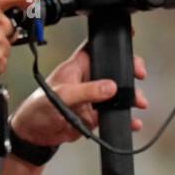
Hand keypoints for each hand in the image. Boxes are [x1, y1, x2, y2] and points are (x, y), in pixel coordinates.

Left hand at [10, 43, 149, 147]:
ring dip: (131, 97)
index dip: (110, 41)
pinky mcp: (95, 115)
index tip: (128, 38)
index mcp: (77, 67)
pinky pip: (114, 114)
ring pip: (118, 93)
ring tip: (139, 102)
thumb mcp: (62, 96)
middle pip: (113, 68)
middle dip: (129, 70)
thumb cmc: (38, 109)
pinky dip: (126, 117)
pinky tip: (133, 121)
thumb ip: (86, 91)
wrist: (35, 136)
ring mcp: (92, 98)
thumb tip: (110, 87)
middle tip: (139, 74)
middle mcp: (87, 80)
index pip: (95, 47)